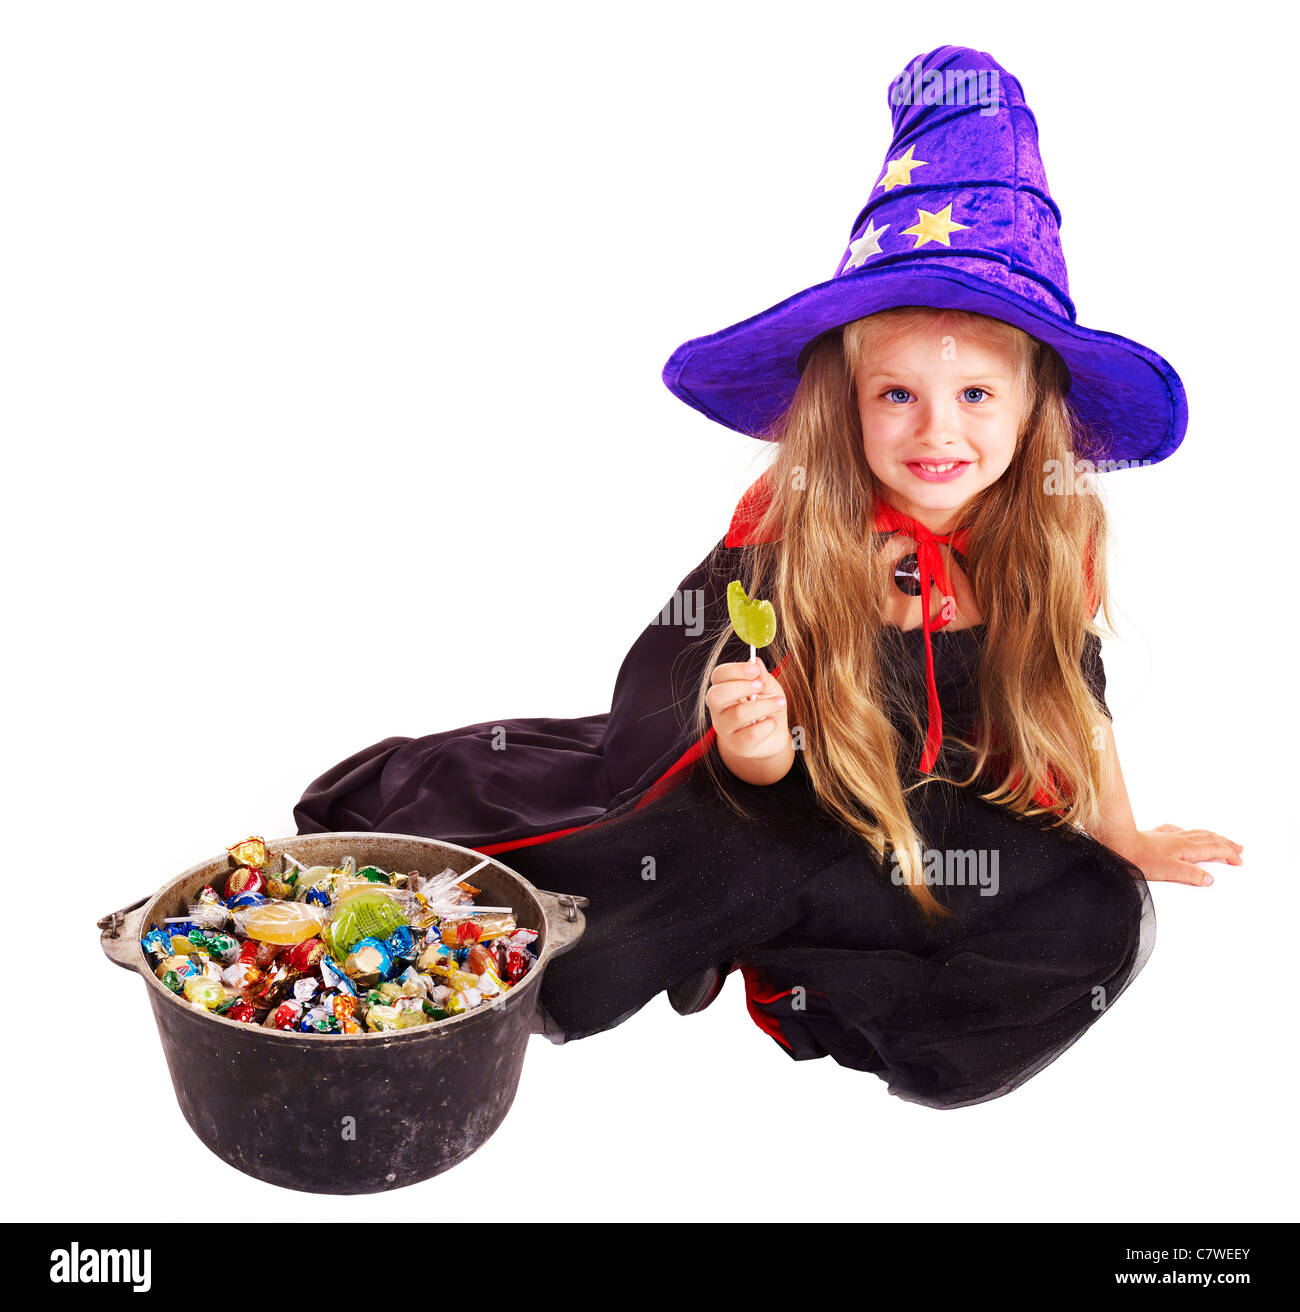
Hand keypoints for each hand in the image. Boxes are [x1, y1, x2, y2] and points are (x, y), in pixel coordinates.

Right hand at [706, 656, 789, 761]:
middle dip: (741, 687)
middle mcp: (719, 710)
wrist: (774, 737)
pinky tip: (772, 722)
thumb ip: (762, 676)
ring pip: (737, 714)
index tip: (754, 669)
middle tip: (761, 687)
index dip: (735, 670)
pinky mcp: (737, 746)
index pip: (718, 676)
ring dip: (763, 706)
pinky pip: (749, 734)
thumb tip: (756, 661)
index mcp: (723, 690)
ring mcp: (725, 729)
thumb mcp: (768, 688)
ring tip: (778, 703)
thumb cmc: (767, 708)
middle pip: (716, 695)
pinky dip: (766, 725)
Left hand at [1114, 824, 1243, 885]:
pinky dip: (1188, 832)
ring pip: (1196, 833)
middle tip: (1239, 847)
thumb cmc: (1141, 859)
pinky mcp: (1156, 836)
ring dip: (1212, 836)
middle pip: (1209, 839)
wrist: (1119, 844)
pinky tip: (1184, 832)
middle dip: (1226, 843)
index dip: (1229, 854)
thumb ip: (1191, 874)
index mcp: (1186, 848)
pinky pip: (1177, 831)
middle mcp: (1180, 839)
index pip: (1214, 849)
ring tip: (1221, 838)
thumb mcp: (1170, 871)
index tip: (1239, 861)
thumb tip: (1210, 879)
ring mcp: (1168, 836)